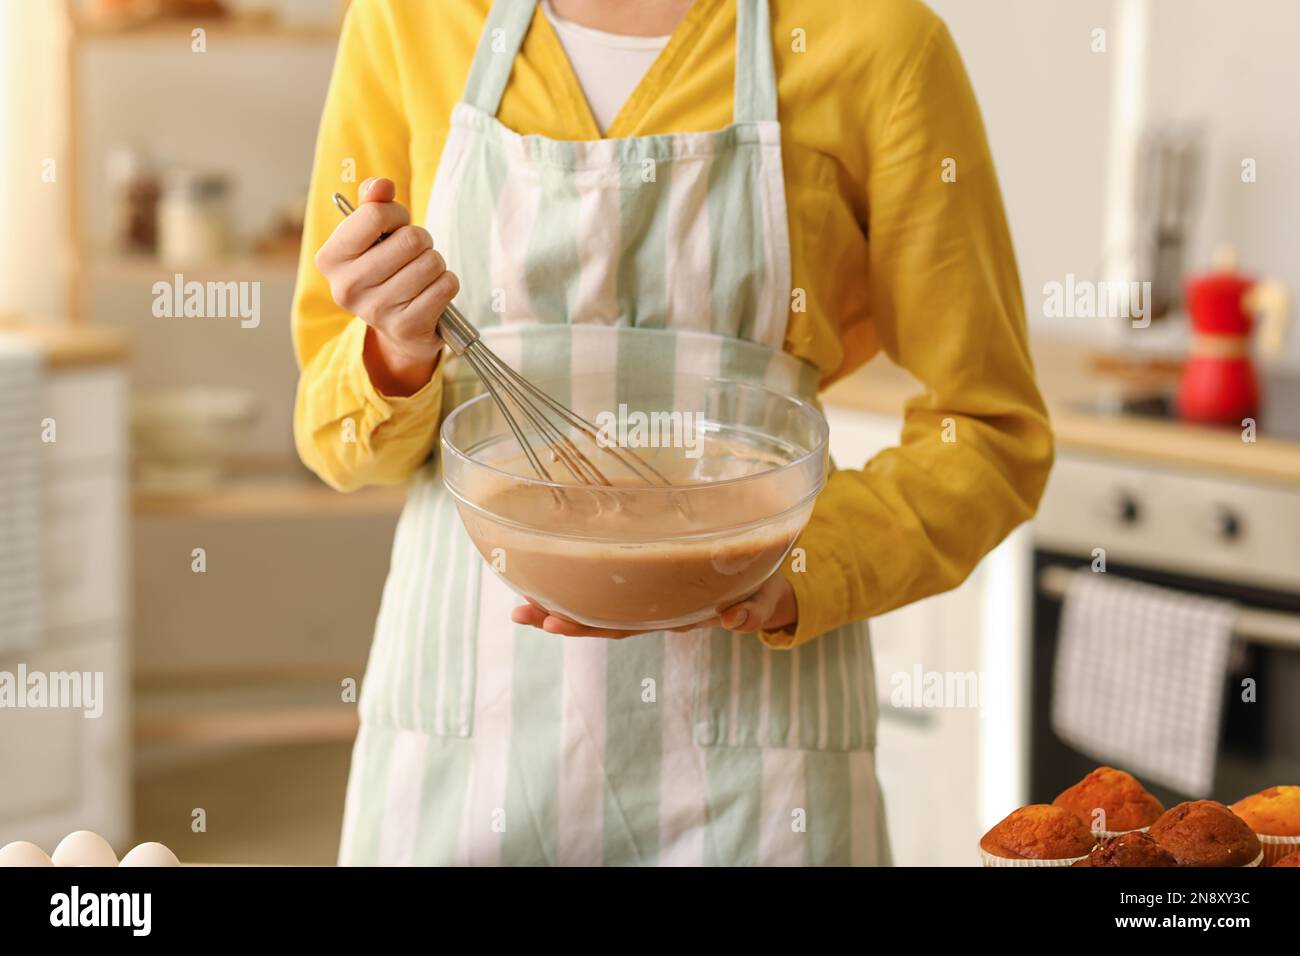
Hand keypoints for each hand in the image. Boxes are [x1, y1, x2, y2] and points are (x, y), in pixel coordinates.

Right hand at [315, 177, 458, 395]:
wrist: (398, 326)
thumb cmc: (386, 268)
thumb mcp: (372, 234)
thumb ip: (374, 202)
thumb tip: (382, 185)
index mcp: (331, 258)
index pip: (374, 215)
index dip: (396, 214)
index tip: (396, 227)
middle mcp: (347, 287)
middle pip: (410, 240)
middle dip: (422, 240)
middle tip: (413, 254)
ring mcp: (376, 311)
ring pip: (431, 262)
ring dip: (435, 263)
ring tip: (421, 274)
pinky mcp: (406, 327)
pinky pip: (445, 286)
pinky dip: (447, 284)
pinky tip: (432, 292)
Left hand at [510, 572, 797, 638]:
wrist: (768, 583)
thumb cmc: (761, 588)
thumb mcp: (762, 599)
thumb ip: (752, 611)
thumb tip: (736, 620)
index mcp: (675, 613)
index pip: (623, 622)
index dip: (586, 624)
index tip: (552, 623)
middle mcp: (655, 608)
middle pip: (600, 619)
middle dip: (561, 619)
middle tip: (523, 615)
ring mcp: (651, 594)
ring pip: (599, 603)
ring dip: (561, 603)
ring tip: (520, 607)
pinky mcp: (654, 570)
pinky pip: (612, 575)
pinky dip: (581, 573)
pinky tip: (546, 566)